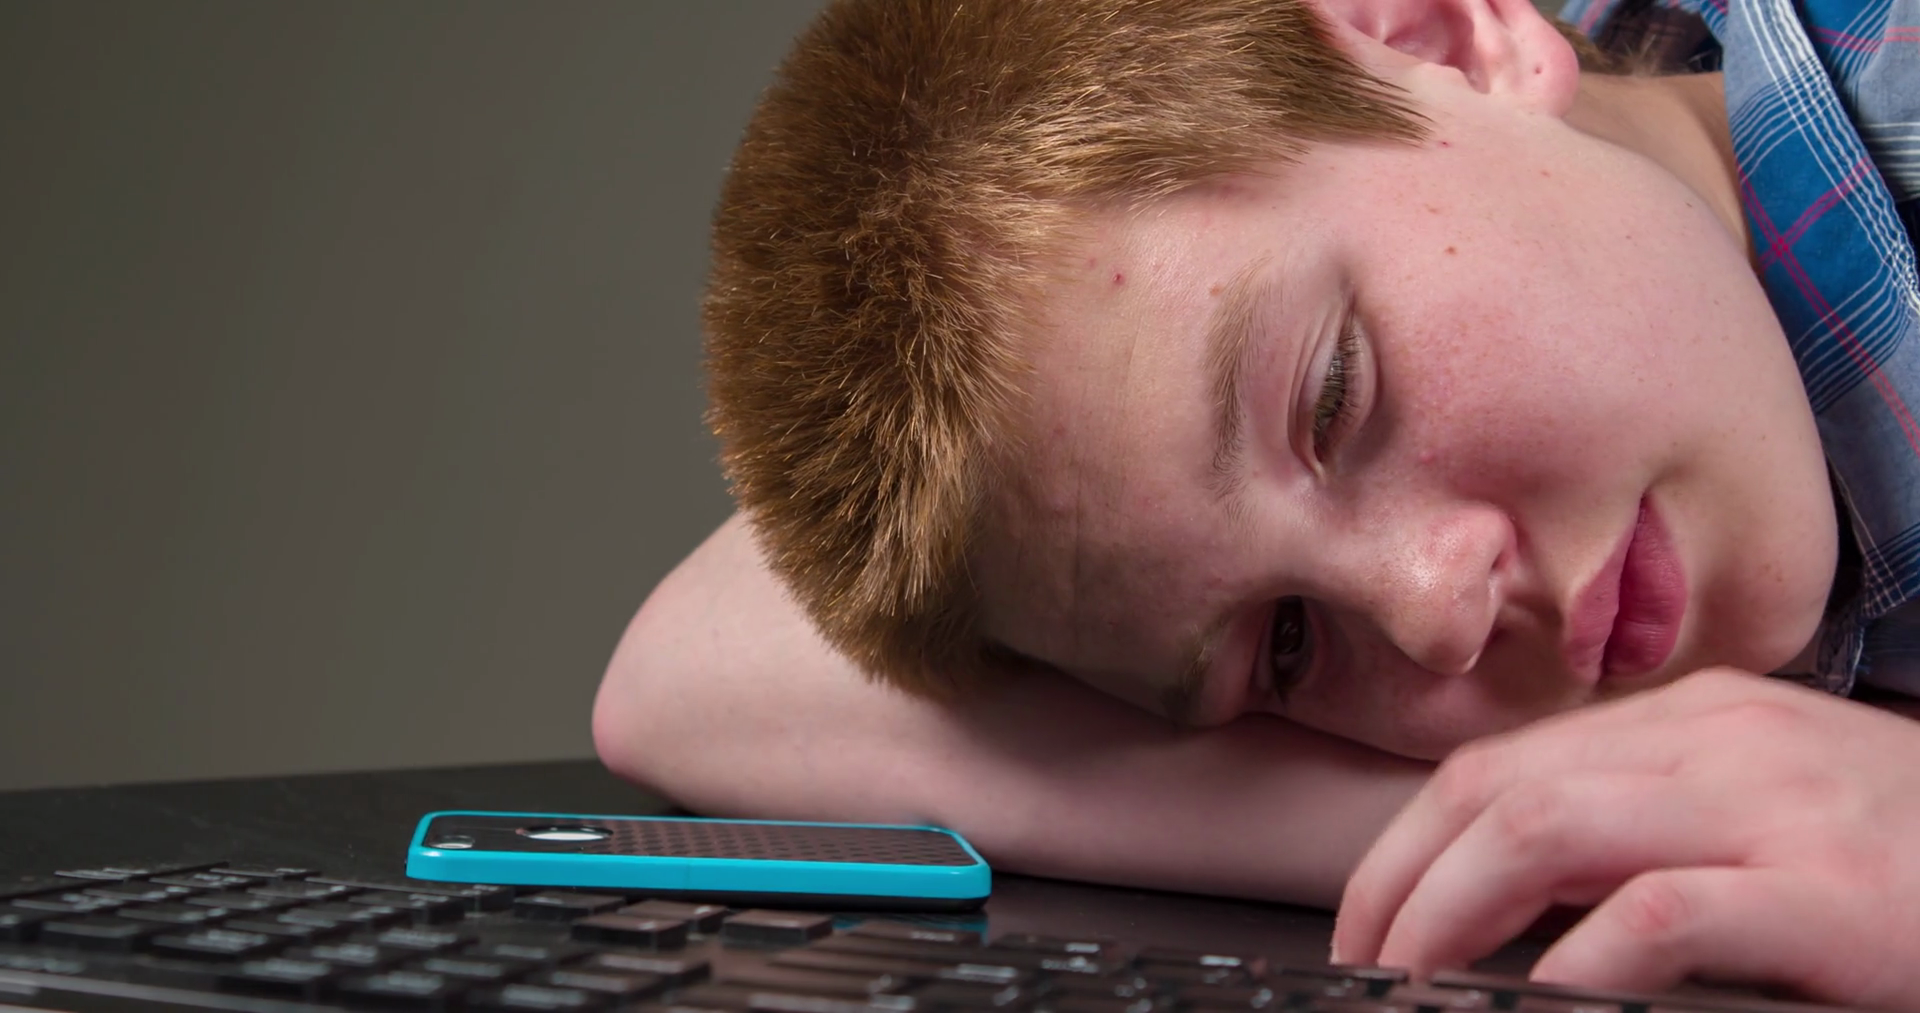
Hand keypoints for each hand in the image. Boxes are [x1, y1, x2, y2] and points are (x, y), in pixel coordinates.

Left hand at [1332, 668, 1919, 1009]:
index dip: (1405, 845)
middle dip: (1400, 885)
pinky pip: (1661, 913)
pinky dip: (1575, 964)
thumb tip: (1509, 899)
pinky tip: (1536, 1004)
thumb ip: (1646, 828)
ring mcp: (1775, 808)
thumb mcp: (1763, 811)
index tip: (1365, 920)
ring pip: (1547, 832)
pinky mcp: (1828, 892)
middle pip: (1496, 793)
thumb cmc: (1908, 859)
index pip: (1498, 765)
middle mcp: (1718, 743)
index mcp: (1692, 721)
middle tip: (1362, 967)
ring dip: (1449, 917)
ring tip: (1411, 986)